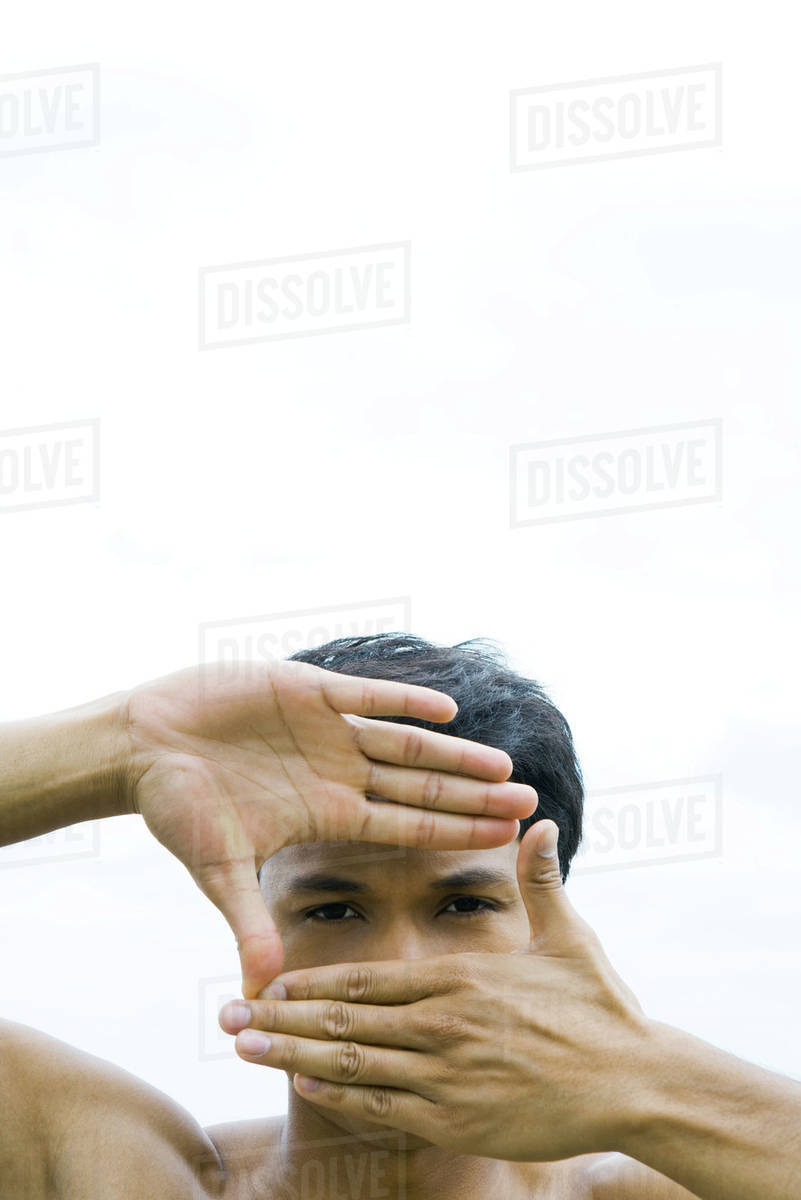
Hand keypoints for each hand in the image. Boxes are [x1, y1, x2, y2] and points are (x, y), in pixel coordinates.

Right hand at [121, 659, 534, 996]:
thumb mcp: (217, 868)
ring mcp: (328, 730)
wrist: (142, 747)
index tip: (505, 841)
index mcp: (327, 813)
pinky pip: (366, 694)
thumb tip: (261, 988)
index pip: (406, 826)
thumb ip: (248, 920)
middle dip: (473, 795)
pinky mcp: (308, 690)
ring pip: (406, 742)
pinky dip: (404, 699)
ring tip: (503, 764)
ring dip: (454, 751)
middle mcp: (339, 772)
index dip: (455, 832)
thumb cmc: (176, 808)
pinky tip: (447, 708)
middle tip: (529, 802)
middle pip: (421, 785)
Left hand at [220, 819, 650, 1159]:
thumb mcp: (568, 936)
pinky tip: (302, 1085)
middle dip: (279, 1018)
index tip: (268, 981)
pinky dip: (338, 1096)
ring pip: (351, 1064)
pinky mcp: (457, 1118)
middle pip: (344, 1021)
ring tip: (244, 1049)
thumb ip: (541, 881)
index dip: (313, 983)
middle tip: (225, 1016)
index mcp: (462, 978)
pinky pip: (383, 1107)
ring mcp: (447, 1074)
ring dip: (290, 1056)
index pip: (368, 979)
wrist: (637, 1081)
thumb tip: (540, 822)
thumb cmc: (600, 1008)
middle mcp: (444, 1022)